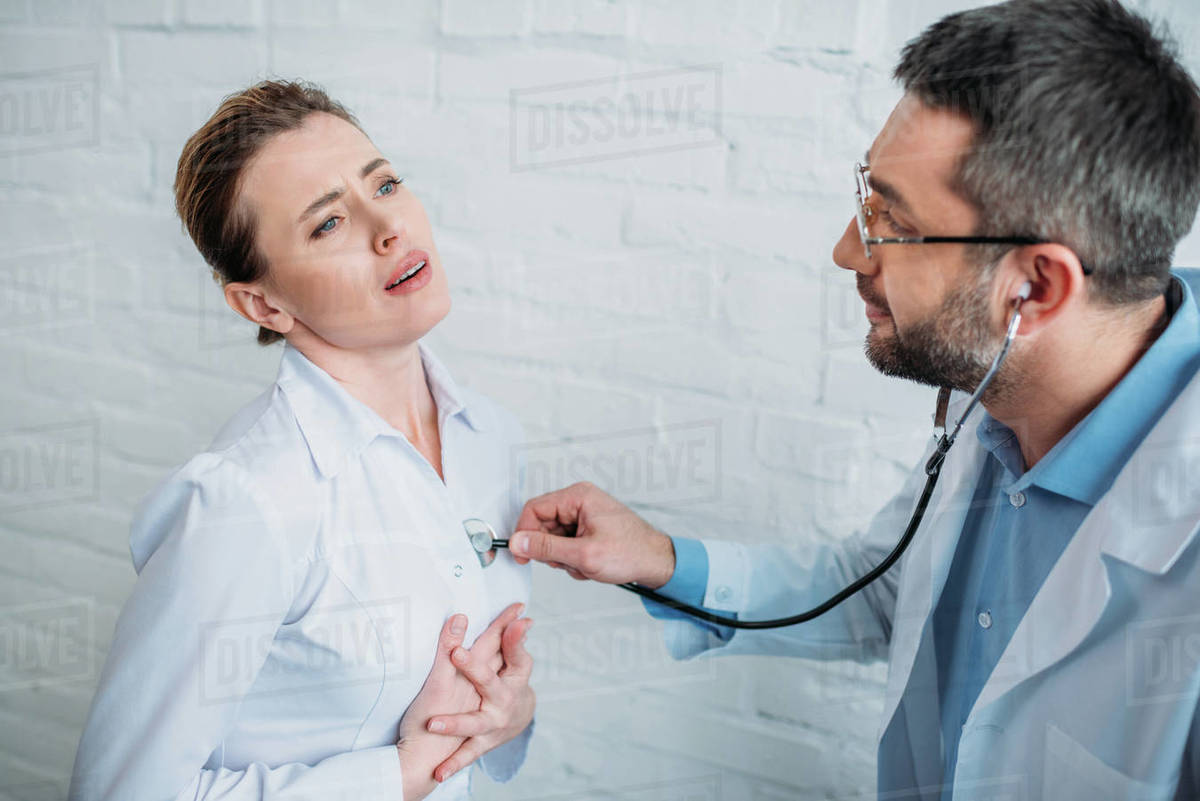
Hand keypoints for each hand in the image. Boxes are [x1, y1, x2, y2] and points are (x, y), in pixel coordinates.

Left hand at [395, 603, 523, 798]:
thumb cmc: (510, 680)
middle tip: (457, 653)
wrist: (517, 719)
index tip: (514, 619)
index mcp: (514, 675)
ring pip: (474, 723)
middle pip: (490, 682)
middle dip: (475, 668)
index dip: (513, 638)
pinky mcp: (482, 743)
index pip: (515, 652)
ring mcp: (494, 723)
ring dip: (455, 723)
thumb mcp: (513, 659)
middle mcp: (505, 699)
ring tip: (434, 724)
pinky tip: (438, 774)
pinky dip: (452, 763)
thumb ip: (512, 639)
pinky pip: (465, 753)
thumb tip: (521, 613)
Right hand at [508, 481, 674, 587]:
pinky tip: (590, 564)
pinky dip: (573, 558)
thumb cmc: (631, 552)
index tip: (522, 554)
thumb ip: (546, 548)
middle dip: (551, 549)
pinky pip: (566, 543)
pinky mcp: (588, 527)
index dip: (524, 533)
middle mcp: (580, 500)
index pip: (534, 509)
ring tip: (584, 563)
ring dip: (564, 557)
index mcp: (578, 496)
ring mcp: (584, 514)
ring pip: (553, 537)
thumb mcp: (583, 554)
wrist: (656, 561)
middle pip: (542, 524)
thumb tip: (518, 543)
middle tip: (566, 562)